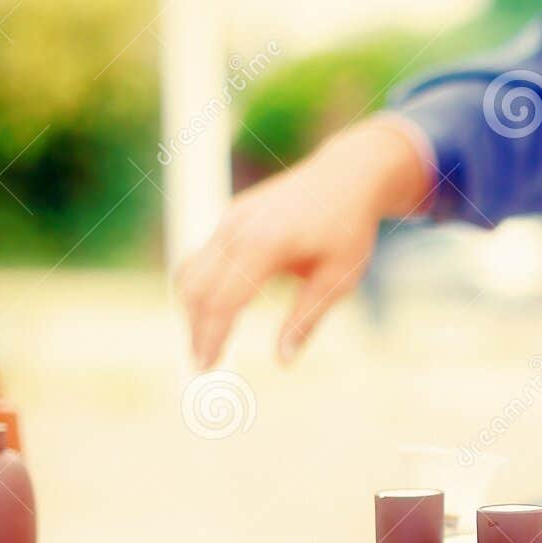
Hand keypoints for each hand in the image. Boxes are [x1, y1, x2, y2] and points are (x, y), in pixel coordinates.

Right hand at [176, 116, 433, 367]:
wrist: (348, 175)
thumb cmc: (349, 228)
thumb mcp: (339, 279)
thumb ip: (307, 318)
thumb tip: (282, 360)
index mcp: (266, 243)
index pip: (224, 299)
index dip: (212, 336)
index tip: (207, 367)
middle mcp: (239, 228)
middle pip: (197, 287)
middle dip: (195, 328)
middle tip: (202, 365)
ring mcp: (231, 219)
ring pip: (192, 270)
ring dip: (192, 309)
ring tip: (206, 343)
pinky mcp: (231, 217)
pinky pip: (203, 257)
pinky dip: (201, 288)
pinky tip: (214, 314)